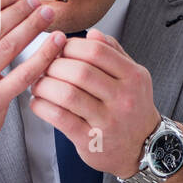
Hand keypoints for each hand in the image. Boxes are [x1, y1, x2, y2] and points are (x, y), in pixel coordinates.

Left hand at [29, 28, 161, 178]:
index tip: (59, 49)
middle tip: (43, 67)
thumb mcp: (132, 77)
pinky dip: (42, 107)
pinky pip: (60, 118)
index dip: (71, 46)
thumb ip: (113, 53)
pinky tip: (38, 102)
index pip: (96, 51)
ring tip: (37, 83)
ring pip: (67, 95)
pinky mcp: (91, 141)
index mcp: (133, 77)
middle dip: (54, 66)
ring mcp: (108, 121)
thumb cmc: (132, 108)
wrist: (144, 148)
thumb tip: (91, 34)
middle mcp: (123, 98)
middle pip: (80, 72)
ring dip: (44, 85)